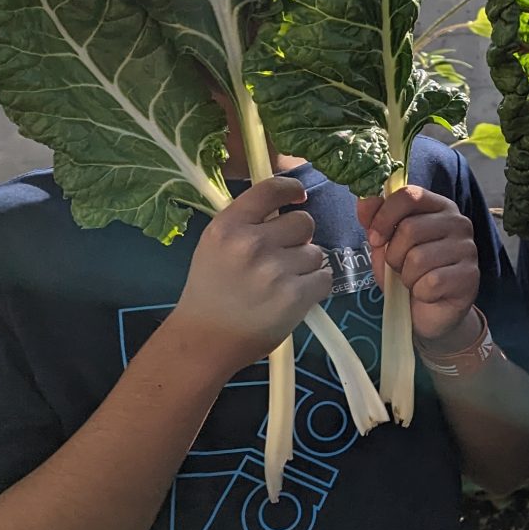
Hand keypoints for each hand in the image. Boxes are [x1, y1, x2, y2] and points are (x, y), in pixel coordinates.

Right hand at [168, 176, 330, 376]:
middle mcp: (250, 244)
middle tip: (281, 257)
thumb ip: (247, 223)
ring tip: (282, 282)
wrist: (204, 340)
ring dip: (306, 266)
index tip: (298, 196)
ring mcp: (274, 270)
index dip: (291, 189)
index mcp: (228, 227)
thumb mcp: (216, 246)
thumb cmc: (211, 291)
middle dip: (298, 238)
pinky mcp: (294, 296)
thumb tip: (286, 205)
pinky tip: (293, 296)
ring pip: (316, 252)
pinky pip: (324, 278)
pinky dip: (314, 287)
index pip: (271, 190)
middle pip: (303, 222)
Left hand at [357, 186, 479, 343]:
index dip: (384, 216)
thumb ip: (376, 220)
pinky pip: (431, 282)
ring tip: (415, 280)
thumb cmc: (408, 272)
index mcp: (438, 207)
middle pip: (410, 228)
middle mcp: (458, 222)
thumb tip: (364, 199)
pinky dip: (420, 292)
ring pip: (418, 258)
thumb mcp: (386, 244)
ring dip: (407, 277)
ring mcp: (468, 248)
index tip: (374, 238)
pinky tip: (428, 293)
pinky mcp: (470, 276)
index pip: (409, 195)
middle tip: (400, 267)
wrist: (428, 312)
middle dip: (394, 255)